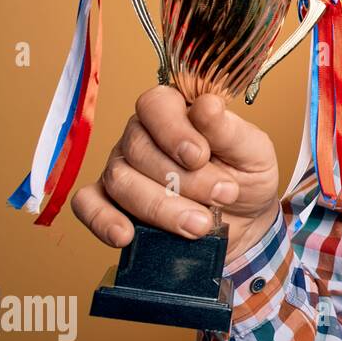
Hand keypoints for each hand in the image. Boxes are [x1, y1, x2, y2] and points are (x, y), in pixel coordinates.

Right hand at [72, 86, 281, 263]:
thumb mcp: (254, 153)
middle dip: (184, 180)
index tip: (201, 156)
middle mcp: (142, 136)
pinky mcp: (111, 203)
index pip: (156, 105)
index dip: (173, 130)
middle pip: (138, 149)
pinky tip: (126, 235)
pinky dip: (103, 221)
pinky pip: (88, 205)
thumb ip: (230, 131)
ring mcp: (122, 168)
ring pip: (121, 181)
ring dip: (162, 207)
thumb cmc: (246, 177)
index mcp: (176, 112)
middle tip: (223, 196)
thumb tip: (207, 105)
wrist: (245, 222)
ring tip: (200, 224)